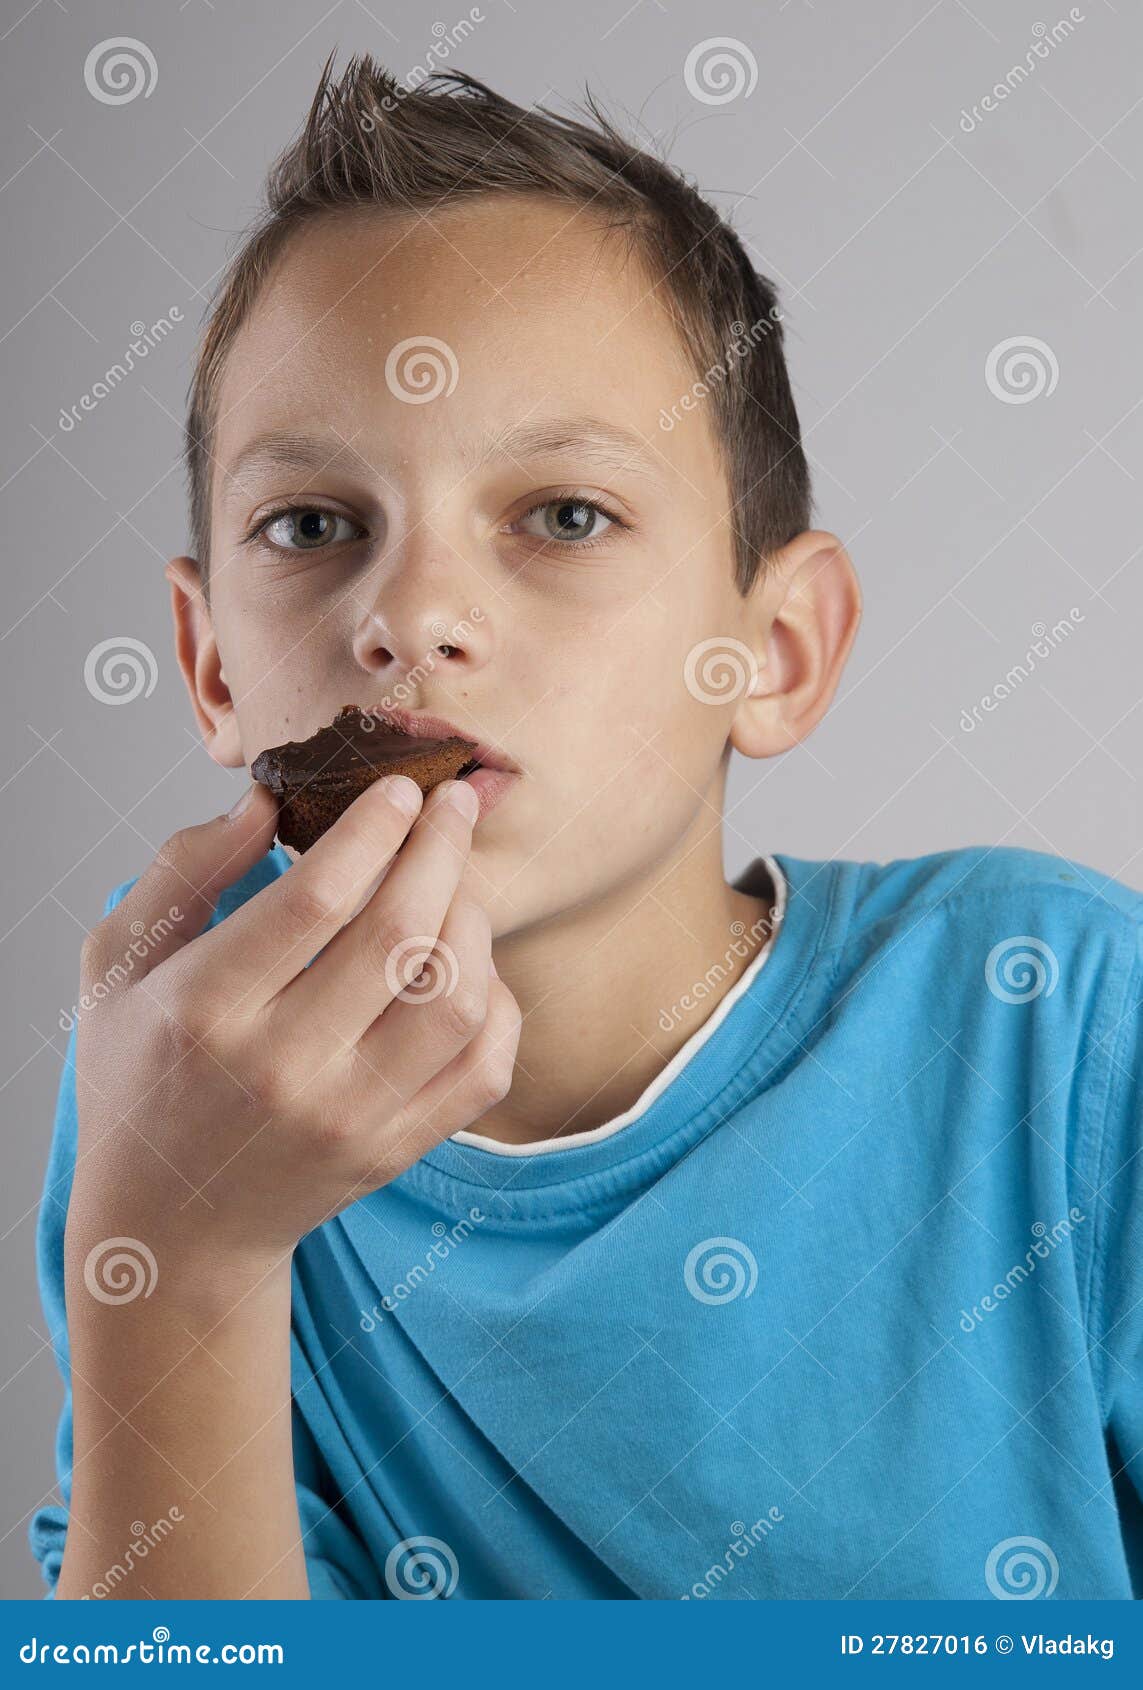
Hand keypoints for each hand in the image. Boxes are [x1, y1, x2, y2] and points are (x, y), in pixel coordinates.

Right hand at [66, 774, 519, 1289]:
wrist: (172, 1223)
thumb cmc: (142, 1075)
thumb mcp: (121, 964)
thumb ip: (184, 870)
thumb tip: (268, 803)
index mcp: (207, 1009)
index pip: (319, 896)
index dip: (373, 827)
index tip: (398, 789)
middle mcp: (284, 1067)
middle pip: (400, 934)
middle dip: (441, 848)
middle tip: (452, 803)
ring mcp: (350, 1117)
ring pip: (455, 996)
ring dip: (474, 919)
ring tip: (457, 883)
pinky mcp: (396, 1150)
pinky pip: (485, 1065)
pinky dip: (498, 1002)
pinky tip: (471, 964)